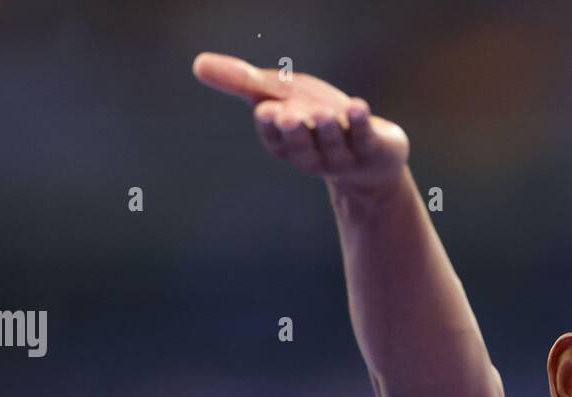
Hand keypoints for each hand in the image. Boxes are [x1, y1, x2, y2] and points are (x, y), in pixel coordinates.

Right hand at [192, 53, 409, 189]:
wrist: (371, 158)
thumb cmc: (317, 120)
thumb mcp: (280, 95)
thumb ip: (242, 82)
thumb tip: (196, 63)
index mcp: (286, 144)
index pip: (274, 136)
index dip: (271, 125)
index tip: (266, 110)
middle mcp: (312, 154)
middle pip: (300, 146)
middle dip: (295, 132)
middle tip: (288, 116)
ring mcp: (344, 156)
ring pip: (333, 145)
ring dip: (328, 129)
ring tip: (324, 115)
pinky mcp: (374, 150)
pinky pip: (366, 138)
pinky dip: (362, 123)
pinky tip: (359, 107)